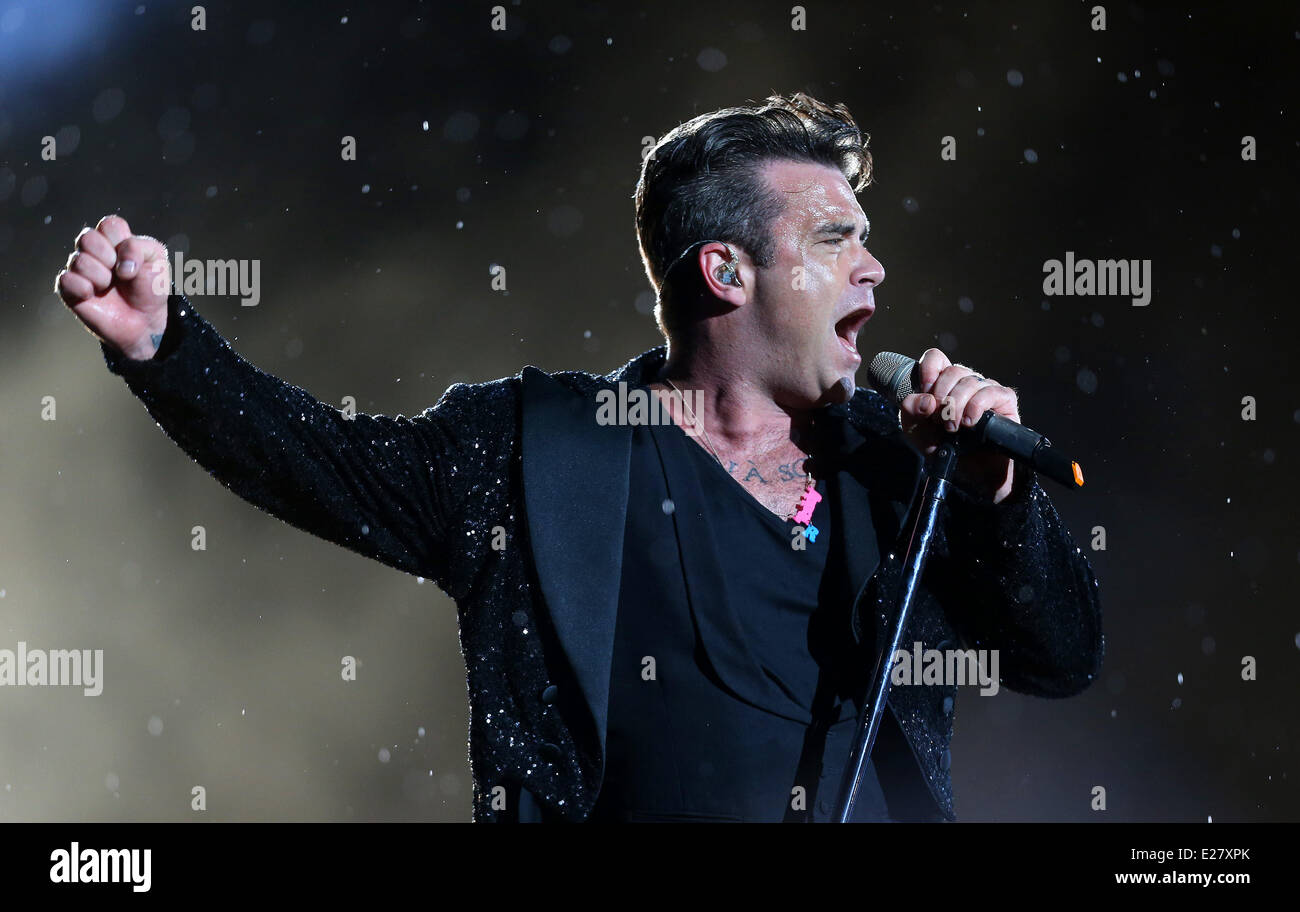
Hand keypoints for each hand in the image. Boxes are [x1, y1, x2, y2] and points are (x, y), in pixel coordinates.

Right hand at [55, 215, 170, 360]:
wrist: (145, 321)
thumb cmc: (150, 288)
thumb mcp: (157, 262)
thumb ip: (141, 248)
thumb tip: (119, 262)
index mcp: (115, 240)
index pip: (109, 225)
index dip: (122, 242)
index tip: (134, 261)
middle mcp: (94, 251)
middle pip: (87, 237)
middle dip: (108, 258)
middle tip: (121, 275)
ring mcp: (80, 269)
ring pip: (78, 260)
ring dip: (101, 277)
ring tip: (109, 288)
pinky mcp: (69, 289)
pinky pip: (65, 279)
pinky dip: (82, 288)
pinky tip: (93, 295)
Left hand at [898, 348, 1019, 502]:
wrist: (968, 473)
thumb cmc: (944, 448)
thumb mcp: (916, 431)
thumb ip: (911, 412)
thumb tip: (925, 400)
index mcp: (943, 384)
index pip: (937, 358)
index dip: (929, 369)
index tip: (925, 390)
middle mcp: (965, 383)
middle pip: (953, 370)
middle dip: (941, 396)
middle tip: (938, 420)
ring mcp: (986, 390)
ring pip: (970, 381)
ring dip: (956, 405)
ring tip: (952, 428)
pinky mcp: (1004, 401)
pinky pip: (991, 392)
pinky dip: (976, 406)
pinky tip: (970, 422)